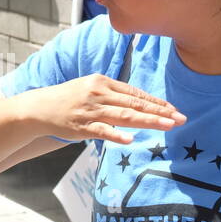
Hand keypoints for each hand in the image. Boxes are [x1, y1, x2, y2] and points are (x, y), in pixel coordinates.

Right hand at [25, 74, 186, 143]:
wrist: (39, 107)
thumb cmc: (68, 98)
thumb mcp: (89, 88)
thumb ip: (112, 94)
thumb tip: (138, 102)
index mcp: (101, 82)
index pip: (134, 93)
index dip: (155, 102)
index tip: (174, 109)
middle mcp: (98, 93)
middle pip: (134, 104)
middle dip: (160, 112)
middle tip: (181, 118)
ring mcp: (90, 110)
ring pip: (125, 116)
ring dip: (148, 121)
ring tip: (168, 125)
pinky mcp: (82, 126)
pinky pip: (103, 131)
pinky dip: (117, 135)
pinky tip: (131, 139)